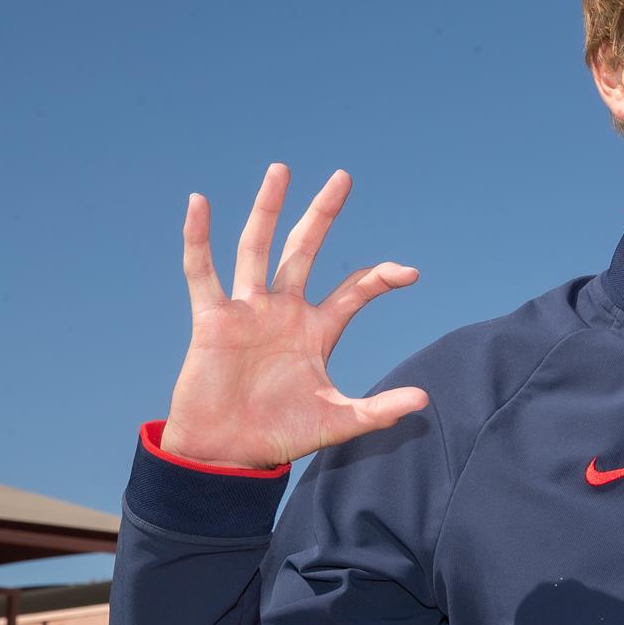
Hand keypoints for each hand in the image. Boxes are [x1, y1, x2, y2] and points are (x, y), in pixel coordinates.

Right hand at [158, 163, 425, 469]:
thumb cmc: (281, 436)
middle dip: (323, 215)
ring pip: (258, 248)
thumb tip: (425, 400)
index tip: (409, 272)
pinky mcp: (213, 320)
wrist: (229, 455)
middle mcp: (284, 311)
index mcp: (318, 330)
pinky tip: (199, 203)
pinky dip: (198, 238)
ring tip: (282, 170)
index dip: (380, 277)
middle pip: (306, 250)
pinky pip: (201, 272)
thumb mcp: (339, 422)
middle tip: (344, 178)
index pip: (355, 289)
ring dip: (269, 210)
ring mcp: (248, 311)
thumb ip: (379, 410)